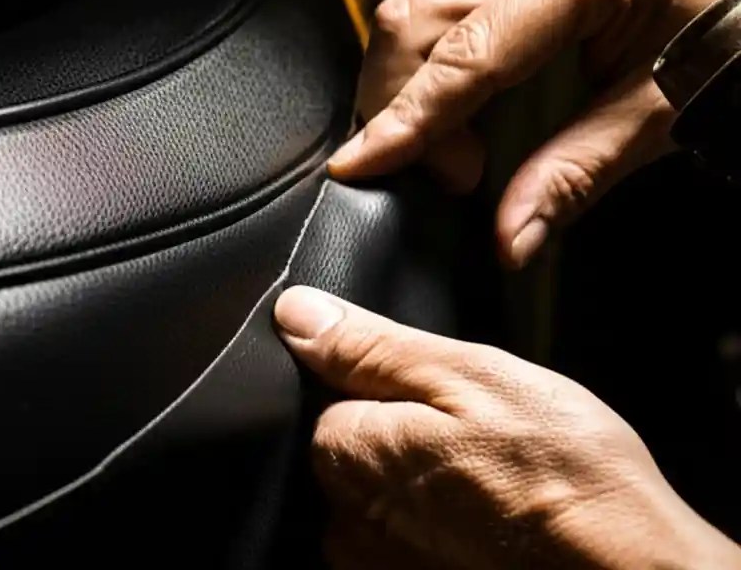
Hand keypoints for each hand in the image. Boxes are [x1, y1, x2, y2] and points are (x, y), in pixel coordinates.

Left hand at [273, 285, 740, 569]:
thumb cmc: (563, 480)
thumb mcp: (471, 378)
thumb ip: (372, 347)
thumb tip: (295, 313)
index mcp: (344, 453)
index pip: (324, 398)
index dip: (382, 385)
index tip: (438, 394)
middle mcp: (343, 523)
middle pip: (351, 454)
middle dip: (401, 437)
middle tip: (475, 438)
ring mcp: (374, 568)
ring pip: (381, 503)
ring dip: (422, 486)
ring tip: (488, 483)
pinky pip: (408, 544)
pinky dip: (439, 529)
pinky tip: (486, 523)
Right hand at [329, 0, 740, 267]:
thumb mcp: (666, 111)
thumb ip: (577, 174)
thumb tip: (508, 237)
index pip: (465, 57)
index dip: (406, 120)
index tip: (359, 164)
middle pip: (416, 20)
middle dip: (403, 105)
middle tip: (455, 176)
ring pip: (415, 7)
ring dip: (409, 85)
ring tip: (459, 149)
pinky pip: (442, 1)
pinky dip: (431, 62)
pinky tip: (457, 107)